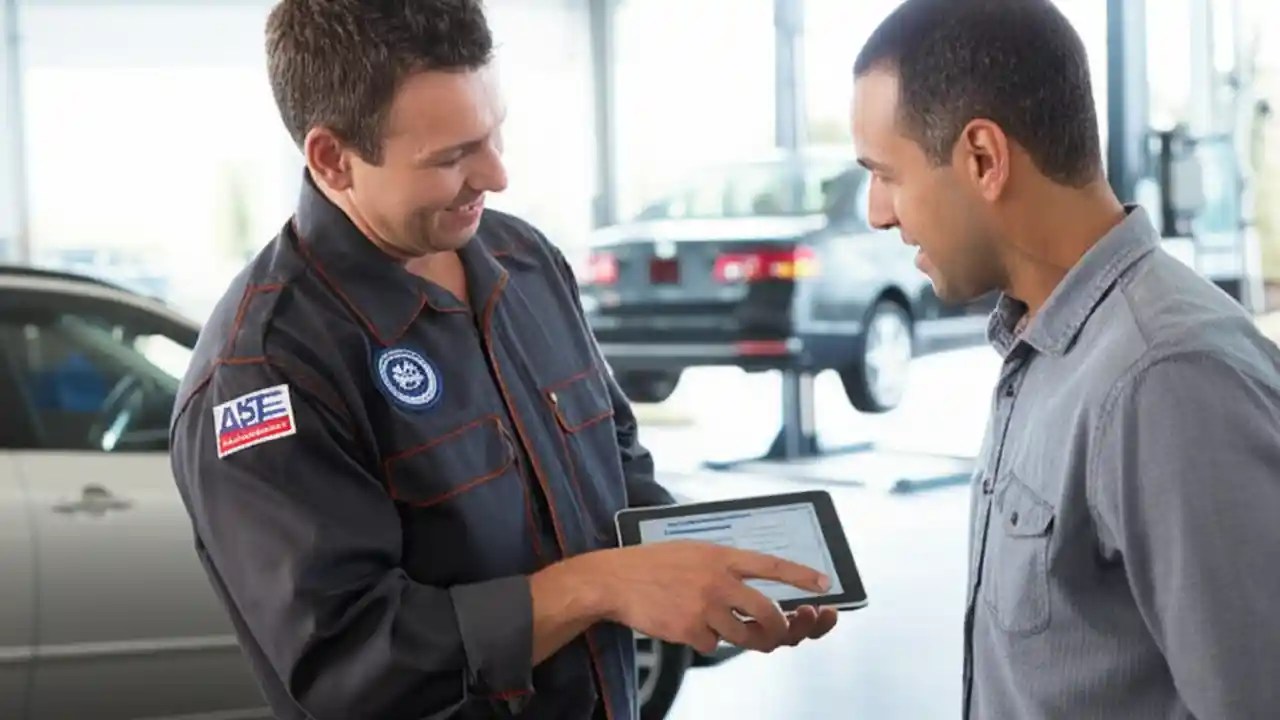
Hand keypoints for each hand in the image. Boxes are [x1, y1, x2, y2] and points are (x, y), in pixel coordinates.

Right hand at [582, 540, 831, 654]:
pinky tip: (685, 623)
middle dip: (780, 629)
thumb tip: (756, 593)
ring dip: (740, 637)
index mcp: (721, 556)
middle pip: (768, 613)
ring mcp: (705, 606)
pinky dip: (705, 640)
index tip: (824, 585)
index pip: (772, 566)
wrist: (614, 580)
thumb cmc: (655, 566)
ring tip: (719, 624)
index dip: (801, 577)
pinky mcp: (690, 629)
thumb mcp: (693, 551)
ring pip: (745, 636)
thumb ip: (724, 567)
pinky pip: (713, 645)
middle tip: (778, 632)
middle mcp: (718, 580)